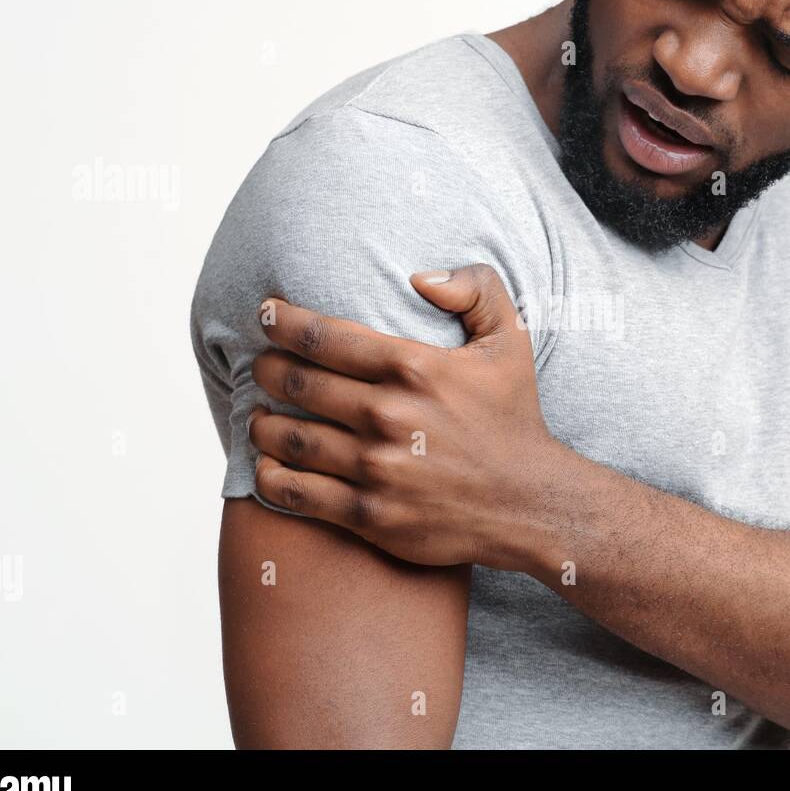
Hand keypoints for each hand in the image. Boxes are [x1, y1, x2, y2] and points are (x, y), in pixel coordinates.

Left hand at [247, 264, 564, 569]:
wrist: (530, 503)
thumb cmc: (514, 419)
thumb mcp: (511, 341)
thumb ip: (477, 289)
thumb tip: (418, 277)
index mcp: (414, 367)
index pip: (325, 336)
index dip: (283, 321)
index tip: (265, 315)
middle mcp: (388, 415)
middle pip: (298, 382)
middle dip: (268, 368)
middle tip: (262, 366)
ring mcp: (376, 468)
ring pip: (289, 437)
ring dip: (261, 422)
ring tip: (259, 414)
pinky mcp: (369, 513)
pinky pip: (296, 492)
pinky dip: (269, 475)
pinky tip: (266, 463)